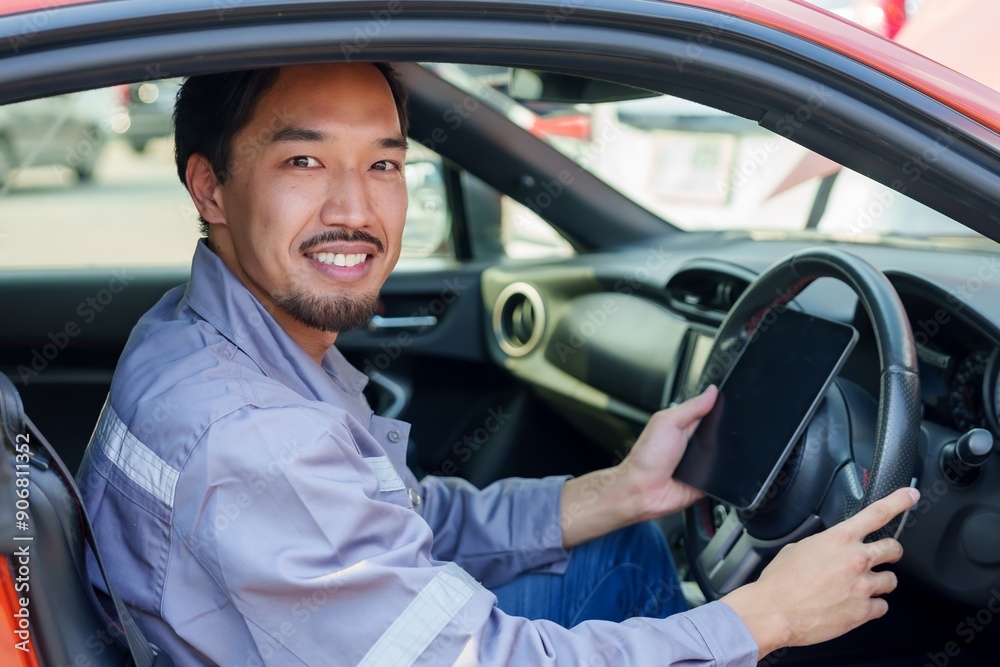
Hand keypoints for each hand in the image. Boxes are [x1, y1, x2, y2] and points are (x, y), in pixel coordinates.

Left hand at [560, 386, 717, 548]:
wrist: (641, 489)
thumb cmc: (647, 457)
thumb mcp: (667, 422)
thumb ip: (690, 407)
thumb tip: (711, 391)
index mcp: (685, 425)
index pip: (710, 411)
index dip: (721, 406)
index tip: (731, 401)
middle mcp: (695, 443)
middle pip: (721, 432)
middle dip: (726, 431)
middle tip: (722, 432)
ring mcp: (701, 462)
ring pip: (725, 454)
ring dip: (726, 453)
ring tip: (715, 453)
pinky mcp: (707, 481)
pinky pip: (723, 476)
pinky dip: (725, 474)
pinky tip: (719, 470)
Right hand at [722, 486, 919, 659]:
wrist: (775, 612)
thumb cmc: (781, 581)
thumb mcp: (797, 549)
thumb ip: (820, 546)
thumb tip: (825, 550)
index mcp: (839, 539)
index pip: (877, 513)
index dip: (898, 501)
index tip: (910, 496)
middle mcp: (856, 559)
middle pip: (893, 548)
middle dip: (891, 552)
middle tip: (884, 556)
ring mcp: (863, 586)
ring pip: (892, 580)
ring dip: (880, 582)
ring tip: (862, 587)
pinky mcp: (863, 611)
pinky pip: (882, 607)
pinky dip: (872, 607)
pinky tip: (856, 606)